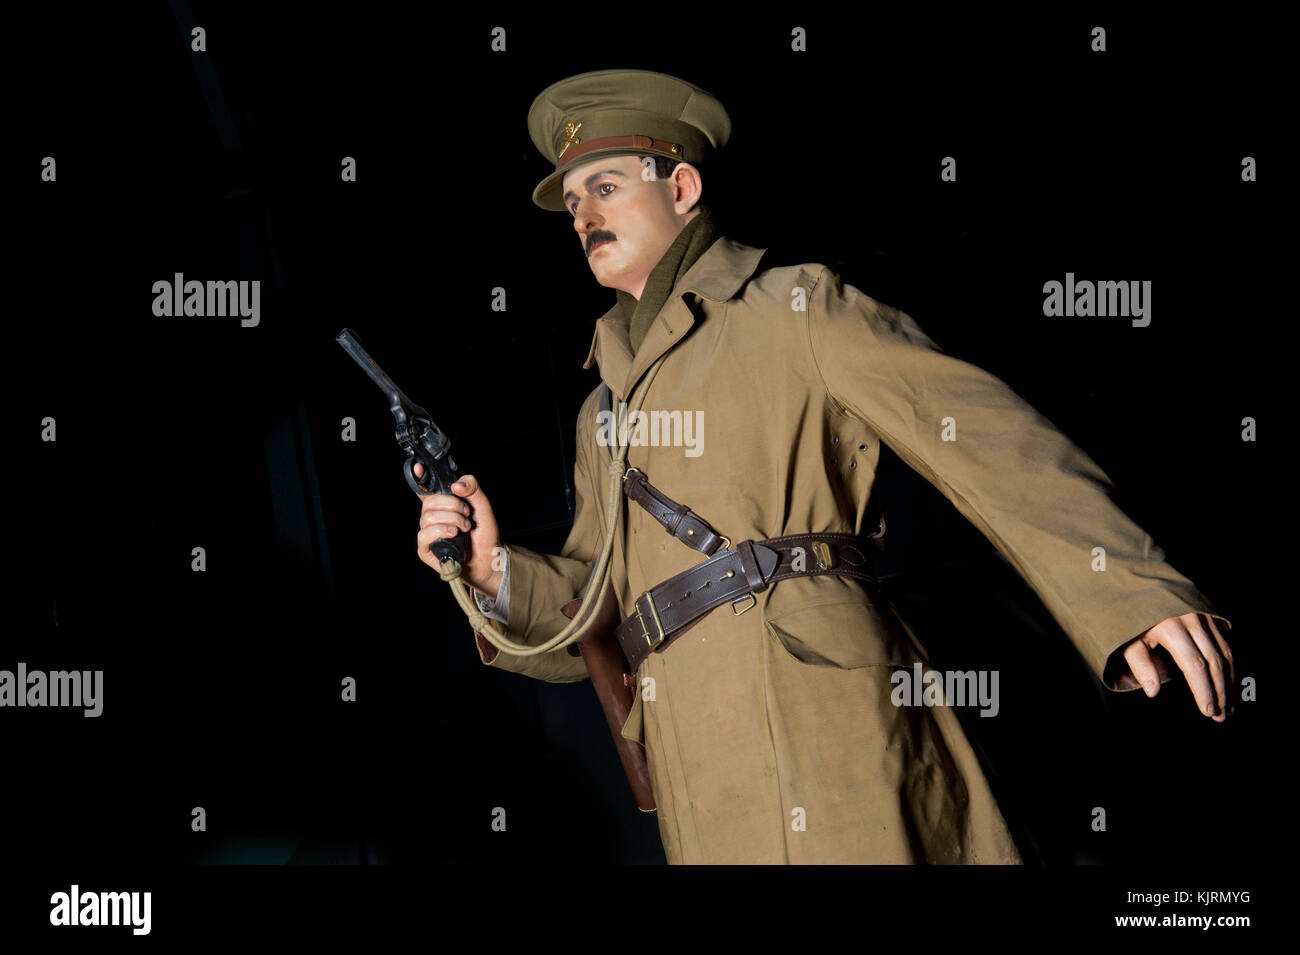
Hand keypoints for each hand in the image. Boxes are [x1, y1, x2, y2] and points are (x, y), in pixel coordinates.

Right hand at [414, 464, 502, 595]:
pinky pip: (424, 534)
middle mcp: (432, 517)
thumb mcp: (483, 506)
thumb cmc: (484, 534)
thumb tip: (456, 485)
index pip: (425, 488)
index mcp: (442, 504)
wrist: (488, 558)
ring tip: (464, 528)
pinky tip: (453, 534)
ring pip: (428, 517)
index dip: (419, 477)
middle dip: (453, 505)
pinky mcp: (425, 549)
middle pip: (429, 501)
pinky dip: (441, 531)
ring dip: (452, 520)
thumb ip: (473, 489)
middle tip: (467, 514)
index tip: (419, 467)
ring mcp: (427, 532)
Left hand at [1121, 613, 1233, 720]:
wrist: (1140, 585)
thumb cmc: (1133, 618)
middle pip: (1215, 662)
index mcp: (1171, 628)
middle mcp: (1193, 620)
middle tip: (1222, 716)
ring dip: (1231, 682)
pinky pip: (1228, 643)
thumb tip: (1153, 692)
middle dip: (1221, 691)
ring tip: (1230, 706)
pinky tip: (1231, 684)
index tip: (1208, 711)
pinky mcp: (1212, 614)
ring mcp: (1206, 616)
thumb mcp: (1128, 639)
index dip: (1203, 689)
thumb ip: (1140, 665)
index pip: (1194, 665)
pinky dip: (1232, 666)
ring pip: (1227, 653)